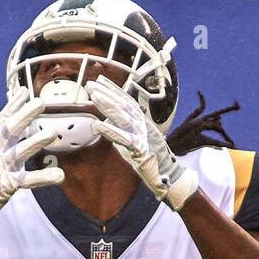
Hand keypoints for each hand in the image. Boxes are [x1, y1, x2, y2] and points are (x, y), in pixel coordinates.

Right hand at [0, 87, 64, 235]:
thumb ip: (3, 130)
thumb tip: (15, 103)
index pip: (2, 119)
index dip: (13, 105)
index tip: (24, 92)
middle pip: (10, 130)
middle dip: (24, 116)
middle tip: (39, 103)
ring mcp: (2, 167)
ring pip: (20, 152)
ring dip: (36, 142)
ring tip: (52, 133)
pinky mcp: (9, 184)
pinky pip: (29, 180)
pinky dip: (44, 177)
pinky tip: (59, 175)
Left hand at [87, 76, 198, 210]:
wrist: (168, 177)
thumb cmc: (152, 161)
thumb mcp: (136, 142)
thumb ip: (122, 132)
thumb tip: (108, 124)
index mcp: (142, 122)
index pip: (126, 101)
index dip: (113, 90)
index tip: (100, 81)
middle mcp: (142, 125)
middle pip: (123, 104)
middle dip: (106, 93)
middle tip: (90, 84)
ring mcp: (142, 136)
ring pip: (123, 116)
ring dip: (108, 105)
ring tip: (93, 96)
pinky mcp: (140, 149)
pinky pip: (123, 138)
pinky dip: (110, 131)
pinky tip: (98, 125)